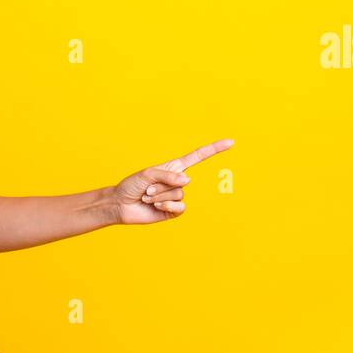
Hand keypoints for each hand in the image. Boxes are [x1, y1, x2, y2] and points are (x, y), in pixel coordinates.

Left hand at [110, 138, 233, 224]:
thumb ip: (168, 175)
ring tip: (148, 197)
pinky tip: (156, 206)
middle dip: (160, 185)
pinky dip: (167, 205)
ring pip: (179, 193)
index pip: (198, 157)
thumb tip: (188, 181)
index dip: (214, 149)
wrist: (121, 204)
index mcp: (174, 168)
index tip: (231, 143)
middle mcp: (178, 181)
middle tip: (146, 189)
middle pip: (182, 181)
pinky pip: (180, 206)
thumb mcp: (148, 174)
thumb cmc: (132, 186)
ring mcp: (176, 196)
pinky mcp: (174, 210)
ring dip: (160, 196)